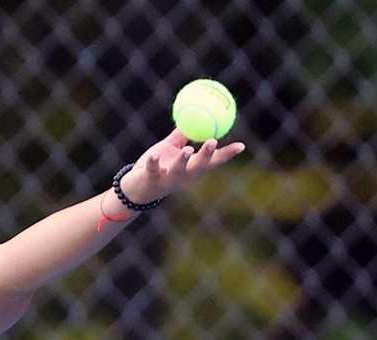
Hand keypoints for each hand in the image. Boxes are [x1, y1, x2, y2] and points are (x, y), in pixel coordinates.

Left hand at [120, 128, 245, 204]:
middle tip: (213, 141)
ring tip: (188, 150)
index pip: (213, 162)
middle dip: (207, 155)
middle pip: (199, 167)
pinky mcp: (152, 180)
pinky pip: (153, 170)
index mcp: (192, 169)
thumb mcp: (170, 149)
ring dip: (183, 160)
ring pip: (178, 171)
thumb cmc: (157, 167)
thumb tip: (193, 115)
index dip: (227, 154)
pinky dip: (154, 163)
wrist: (135, 188)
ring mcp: (168, 180)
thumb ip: (181, 136)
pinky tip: (154, 155)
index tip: (241, 145)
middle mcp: (184, 177)